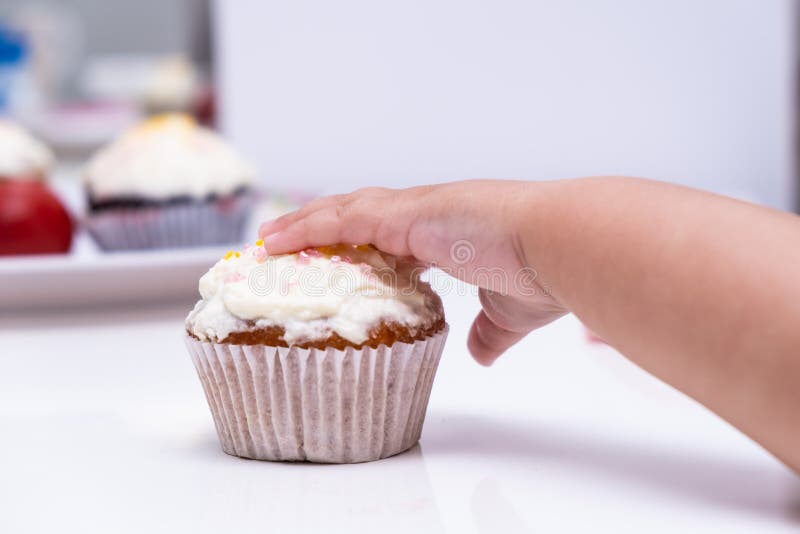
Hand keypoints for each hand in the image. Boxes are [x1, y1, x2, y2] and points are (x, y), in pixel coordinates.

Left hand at [259, 180, 567, 364]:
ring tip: (269, 239)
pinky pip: (341, 218)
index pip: (385, 234)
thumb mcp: (506, 313)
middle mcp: (424, 214)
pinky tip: (278, 239)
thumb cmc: (542, 273)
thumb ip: (488, 332)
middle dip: (320, 229)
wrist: (559, 245)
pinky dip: (306, 226)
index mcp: (444, 233)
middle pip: (355, 215)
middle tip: (284, 245)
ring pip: (342, 211)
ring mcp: (414, 210)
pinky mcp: (406, 214)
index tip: (331, 258)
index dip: (354, 243)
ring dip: (303, 224)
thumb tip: (479, 354)